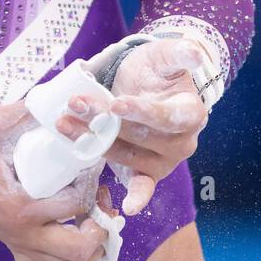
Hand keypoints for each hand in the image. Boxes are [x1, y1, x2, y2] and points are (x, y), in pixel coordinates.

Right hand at [0, 101, 119, 260]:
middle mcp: (20, 233)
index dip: (92, 186)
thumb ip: (27, 111)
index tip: (94, 166)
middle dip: (99, 229)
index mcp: (19, 206)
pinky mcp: (12, 247)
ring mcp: (16, 244)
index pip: (74, 205)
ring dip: (87, 252)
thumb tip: (59, 98)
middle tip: (102, 205)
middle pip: (76, 249)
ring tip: (93, 224)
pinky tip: (73, 247)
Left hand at [55, 38, 210, 216]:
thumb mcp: (165, 56)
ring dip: (94, 141)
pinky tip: (129, 207)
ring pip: (127, 153)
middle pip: (139, 134)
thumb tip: (195, 53)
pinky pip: (144, 185)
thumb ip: (178, 53)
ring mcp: (165, 160)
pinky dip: (138, 196)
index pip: (166, 116)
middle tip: (75, 105)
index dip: (141, 111)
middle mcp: (182, 142)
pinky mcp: (149, 172)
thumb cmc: (157, 71)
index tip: (116, 104)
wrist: (150, 85)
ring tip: (66, 124)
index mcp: (190, 113)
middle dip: (104, 119)